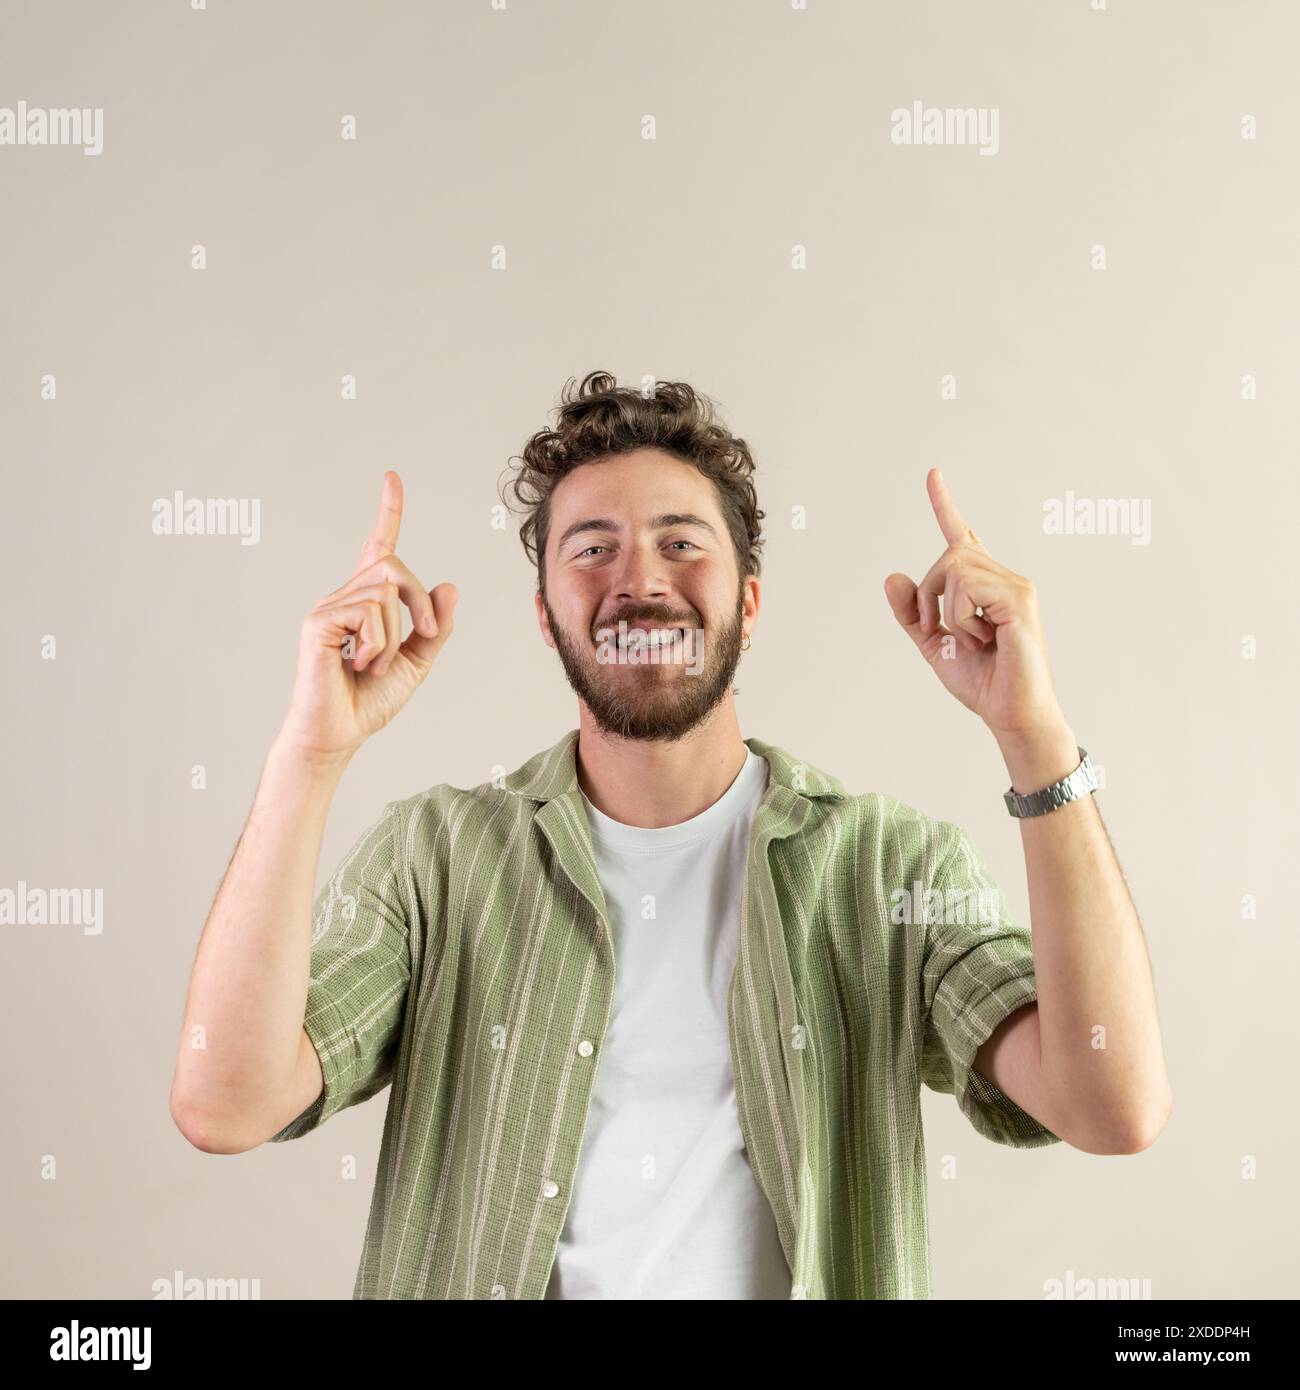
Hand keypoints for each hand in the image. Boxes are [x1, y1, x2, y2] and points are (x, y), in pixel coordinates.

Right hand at [277, 471, 457, 761]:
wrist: (340, 733)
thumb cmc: (371, 700)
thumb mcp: (418, 662)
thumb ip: (435, 626)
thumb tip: (449, 586)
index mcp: (368, 602)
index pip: (379, 547)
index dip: (388, 512)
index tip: (393, 478)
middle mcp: (345, 596)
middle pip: (395, 566)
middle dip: (421, 601)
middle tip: (426, 634)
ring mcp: (329, 605)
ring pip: (386, 590)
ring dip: (397, 633)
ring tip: (376, 663)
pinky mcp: (318, 620)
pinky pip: (370, 610)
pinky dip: (378, 641)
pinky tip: (360, 663)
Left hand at [883, 468, 1064, 738]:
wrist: (1009, 714)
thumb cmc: (982, 681)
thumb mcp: (934, 644)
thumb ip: (912, 612)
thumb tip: (893, 576)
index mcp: (985, 585)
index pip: (962, 537)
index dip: (944, 505)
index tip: (933, 474)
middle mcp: (1004, 577)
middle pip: (947, 557)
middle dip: (930, 596)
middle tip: (944, 632)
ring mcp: (1015, 585)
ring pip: (954, 569)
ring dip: (947, 611)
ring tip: (974, 639)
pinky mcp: (1019, 600)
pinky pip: (966, 590)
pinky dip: (962, 619)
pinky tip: (985, 639)